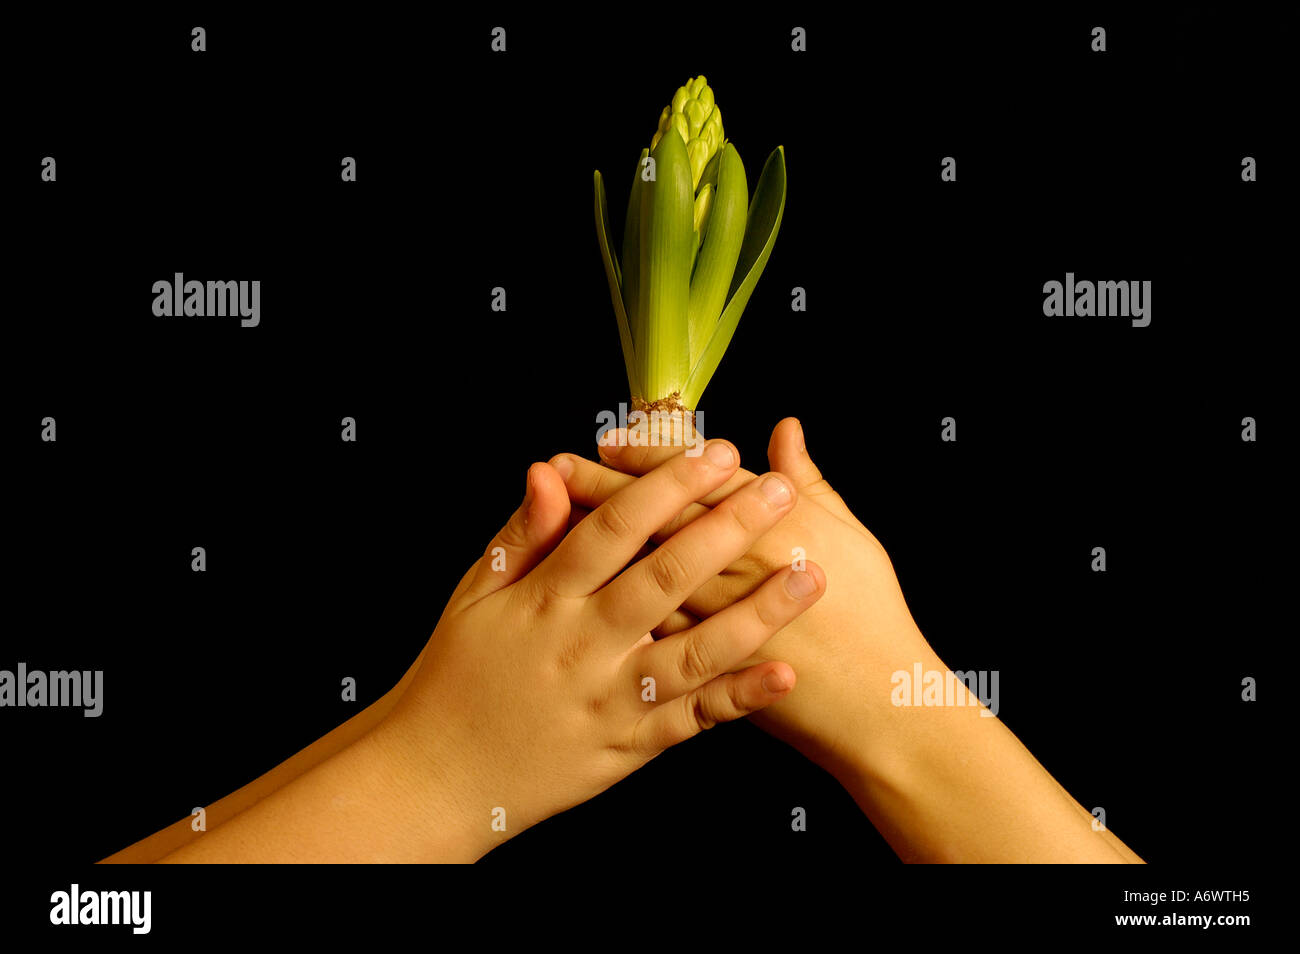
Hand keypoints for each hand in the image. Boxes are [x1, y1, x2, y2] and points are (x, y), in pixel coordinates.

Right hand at [378, 438, 825, 859]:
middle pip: (665, 576)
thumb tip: (550, 469)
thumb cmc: (458, 674)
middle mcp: (582, 644)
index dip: (666, 485)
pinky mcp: (628, 746)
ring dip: (757, 612)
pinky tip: (781, 674)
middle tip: (779, 491)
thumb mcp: (475, 594)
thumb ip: (522, 533)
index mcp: (545, 598)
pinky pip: (691, 720)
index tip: (714, 451)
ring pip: (693, 650)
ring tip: (810, 576)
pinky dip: (737, 698)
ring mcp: (609, 699)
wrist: (439, 773)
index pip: (614, 529)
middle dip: (728, 529)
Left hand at [552, 418, 931, 778]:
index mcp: (772, 526)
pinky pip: (641, 631)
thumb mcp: (848, 533)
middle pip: (653, 520)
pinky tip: (578, 590)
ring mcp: (711, 623)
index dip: (648, 458)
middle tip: (559, 467)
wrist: (878, 704)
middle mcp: (733, 569)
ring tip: (556, 519)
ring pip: (637, 574)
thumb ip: (810, 479)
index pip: (695, 478)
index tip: (607, 442)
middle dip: (602, 492)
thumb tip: (785, 430)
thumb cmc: (872, 612)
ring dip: (595, 546)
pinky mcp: (700, 670)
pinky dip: (609, 607)